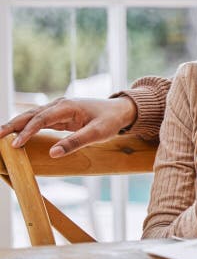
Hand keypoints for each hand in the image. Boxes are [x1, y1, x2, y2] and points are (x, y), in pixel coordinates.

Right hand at [0, 96, 136, 157]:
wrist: (121, 110)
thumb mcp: (97, 133)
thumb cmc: (111, 120)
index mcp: (67, 106)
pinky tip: (15, 137)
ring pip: (32, 118)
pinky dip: (25, 129)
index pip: (41, 119)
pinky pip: (38, 122)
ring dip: (15, 126)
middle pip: (30, 115)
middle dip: (11, 125)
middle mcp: (59, 105)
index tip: (15, 145)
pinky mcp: (60, 117)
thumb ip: (76, 142)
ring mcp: (58, 110)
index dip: (27, 131)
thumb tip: (53, 153)